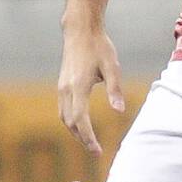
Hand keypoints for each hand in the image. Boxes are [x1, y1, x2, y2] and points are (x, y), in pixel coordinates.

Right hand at [58, 27, 124, 155]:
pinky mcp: (62, 84)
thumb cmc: (99, 46)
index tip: (97, 150)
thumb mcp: (112, 66)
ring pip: (64, 117)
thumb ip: (115, 89)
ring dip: (75, 131)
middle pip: (70, 122)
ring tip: (89, 141)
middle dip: (82, 139)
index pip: (80, 119)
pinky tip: (82, 124)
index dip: (88, 137)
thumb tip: (120, 112)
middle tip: (96, 151)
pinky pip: (63, 109)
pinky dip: (71, 121)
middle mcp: (66, 89)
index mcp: (78, 86)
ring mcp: (61, 87)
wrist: (80, 30)